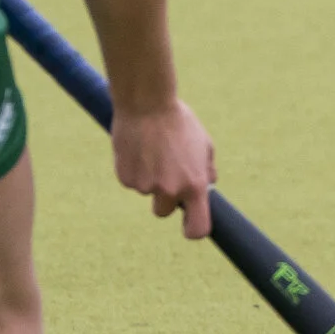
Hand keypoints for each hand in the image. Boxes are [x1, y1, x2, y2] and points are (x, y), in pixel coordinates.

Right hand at [112, 101, 216, 238]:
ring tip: (152, 151)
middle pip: (164, 212)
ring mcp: (146, 186)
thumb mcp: (203, 144)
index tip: (188, 226)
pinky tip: (138, 148)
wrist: (147, 103)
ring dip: (148, 179)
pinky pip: (131, 181)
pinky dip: (133, 169)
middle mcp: (171, 190)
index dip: (193, 230)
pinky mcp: (125, 178)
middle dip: (164, 197)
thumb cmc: (179, 122)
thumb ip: (206, 169)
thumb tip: (208, 186)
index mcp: (195, 185)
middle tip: (164, 169)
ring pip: (146, 193)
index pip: (197, 228)